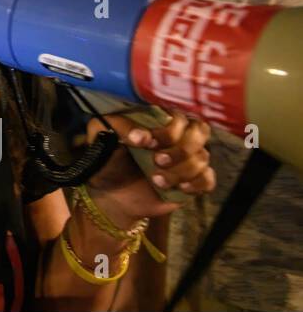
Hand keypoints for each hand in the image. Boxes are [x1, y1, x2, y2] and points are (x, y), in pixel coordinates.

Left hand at [85, 108, 215, 223]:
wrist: (111, 195)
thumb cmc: (107, 160)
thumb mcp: (101, 136)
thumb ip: (116, 125)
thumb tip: (139, 134)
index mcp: (157, 120)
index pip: (177, 116)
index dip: (165, 130)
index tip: (142, 142)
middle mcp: (177, 136)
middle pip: (199, 132)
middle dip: (179, 149)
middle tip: (157, 160)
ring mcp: (187, 159)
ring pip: (202, 157)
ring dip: (180, 170)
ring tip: (156, 180)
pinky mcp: (193, 181)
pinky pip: (208, 178)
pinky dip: (197, 183)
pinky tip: (180, 188)